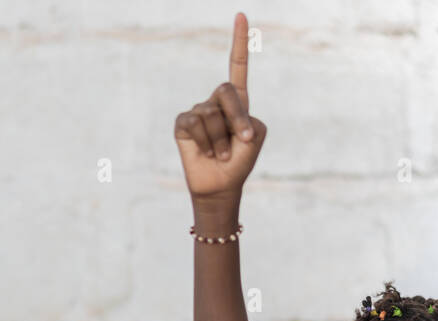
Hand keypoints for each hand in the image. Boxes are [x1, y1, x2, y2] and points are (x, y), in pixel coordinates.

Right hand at [174, 12, 266, 204]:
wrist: (221, 186)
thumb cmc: (240, 162)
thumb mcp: (254, 138)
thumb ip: (246, 118)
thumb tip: (220, 115)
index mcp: (238, 101)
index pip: (237, 67)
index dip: (239, 42)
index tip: (241, 15)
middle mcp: (216, 102)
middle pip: (225, 90)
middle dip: (237, 117)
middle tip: (244, 141)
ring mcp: (197, 112)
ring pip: (210, 115)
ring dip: (221, 140)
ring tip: (221, 155)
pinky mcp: (182, 125)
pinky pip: (194, 124)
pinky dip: (205, 142)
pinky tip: (206, 153)